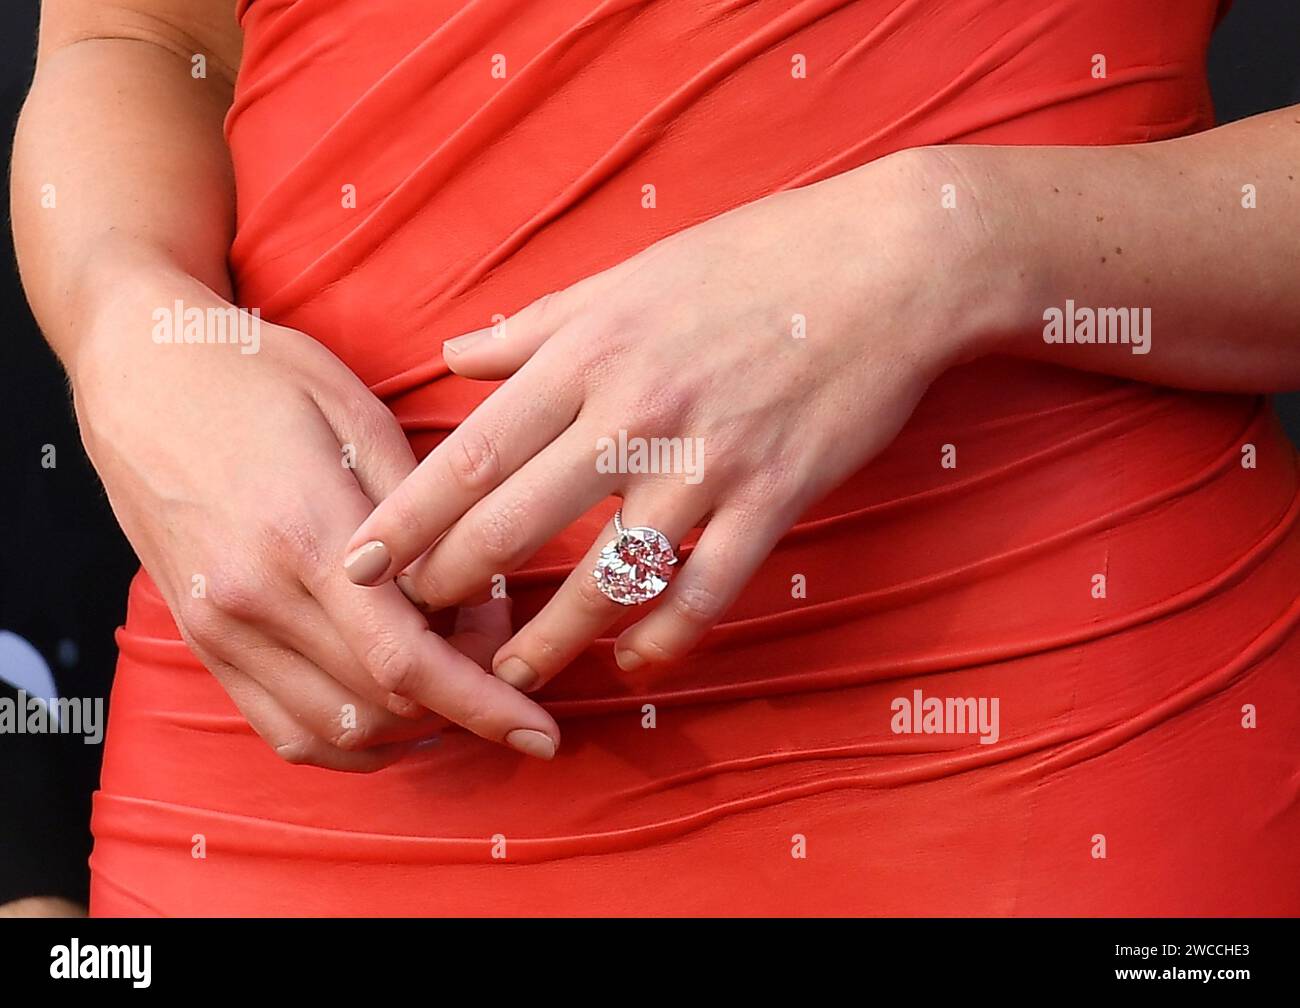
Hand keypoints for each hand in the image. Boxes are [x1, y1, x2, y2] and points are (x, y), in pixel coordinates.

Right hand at [72, 272, 559, 766]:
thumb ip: (422, 512)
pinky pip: (283, 732)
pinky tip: (389, 708)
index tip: (539, 733)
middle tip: (491, 641)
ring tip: (447, 672)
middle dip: (461, 697)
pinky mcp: (202, 641)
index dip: (484, 706)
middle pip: (384, 703)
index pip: (408, 660)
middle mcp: (256, 600)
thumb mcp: (358, 415)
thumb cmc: (258, 376)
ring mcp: (220, 630)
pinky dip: (348, 741)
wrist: (140, 372)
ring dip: (411, 726)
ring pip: (337, 733)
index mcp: (305, 537)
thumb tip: (476, 590)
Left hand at [343, 148, 990, 691]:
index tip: (357, 564)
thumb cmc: (750, 263)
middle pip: (517, 522)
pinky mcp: (773, 496)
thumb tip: (452, 351)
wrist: (884, 265)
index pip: (473, 452)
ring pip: (606, 576)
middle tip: (413, 632)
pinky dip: (666, 638)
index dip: (407, 516)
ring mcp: (706, 461)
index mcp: (589, 354)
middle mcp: (634, 414)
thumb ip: (534, 326)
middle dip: (455, 588)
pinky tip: (634, 665)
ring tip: (510, 678)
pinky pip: (707, 589)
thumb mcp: (626, 277)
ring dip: (551, 640)